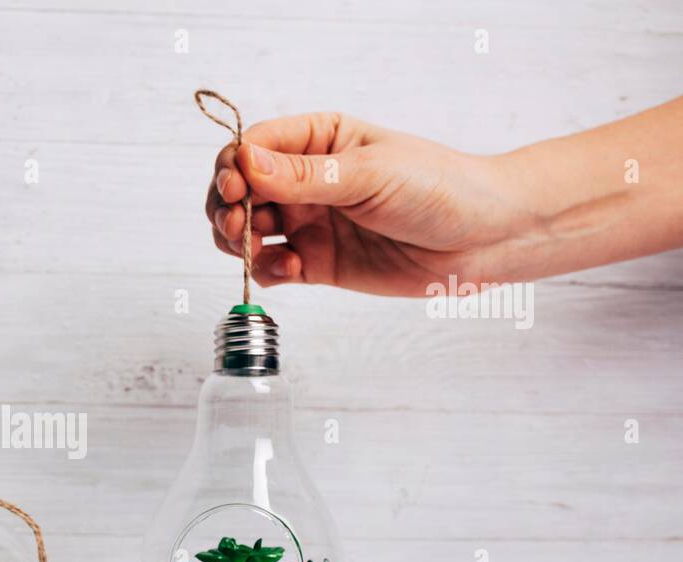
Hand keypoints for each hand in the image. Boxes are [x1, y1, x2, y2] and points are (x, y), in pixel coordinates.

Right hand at [206, 112, 527, 295]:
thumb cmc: (440, 188)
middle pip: (238, 190)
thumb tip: (245, 163)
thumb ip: (305, 175)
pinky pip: (271, 267)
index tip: (236, 188)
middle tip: (237, 225)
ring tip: (257, 249)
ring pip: (245, 231)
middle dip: (228, 207)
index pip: (254, 146)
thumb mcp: (370, 173)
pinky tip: (288, 270)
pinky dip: (267, 272)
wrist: (484, 239)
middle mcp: (306, 180)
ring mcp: (308, 222)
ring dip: (238, 241)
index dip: (234, 167)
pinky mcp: (316, 263)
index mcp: (319, 139)